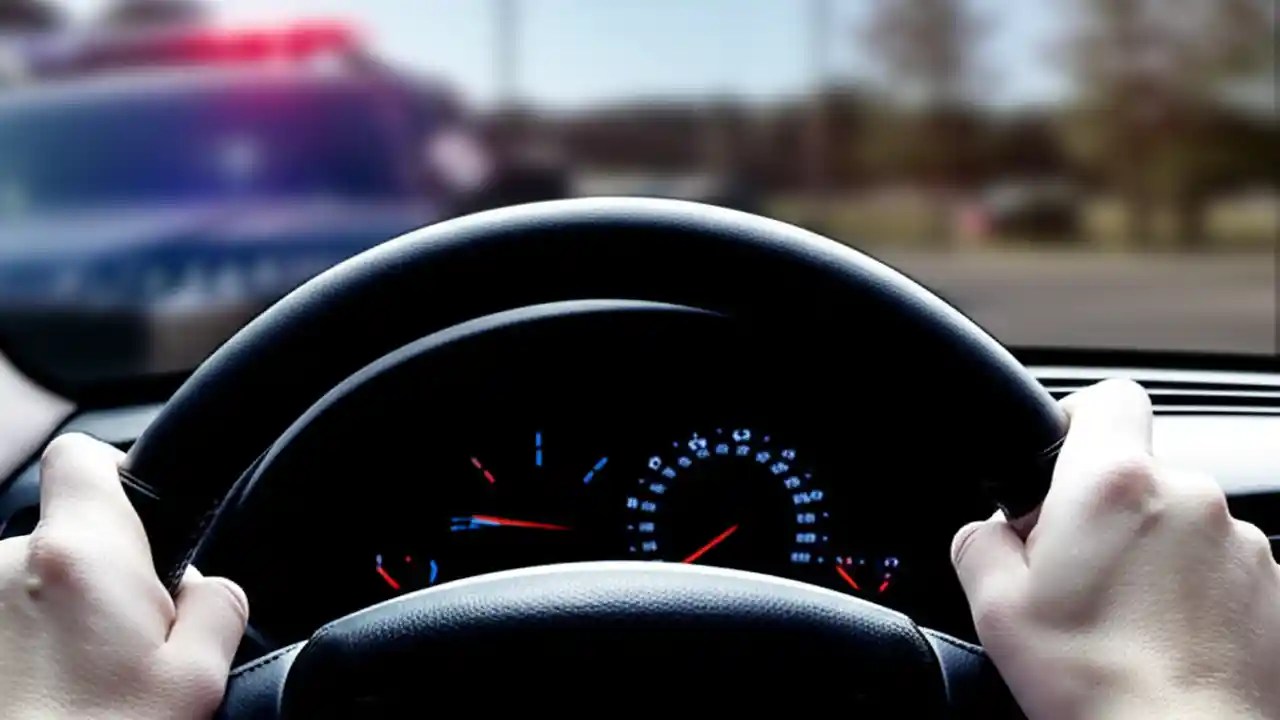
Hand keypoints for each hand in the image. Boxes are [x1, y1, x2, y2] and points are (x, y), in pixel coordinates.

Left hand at [0, 434, 247, 719]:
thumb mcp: (198, 680)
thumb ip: (217, 607)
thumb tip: (208, 591)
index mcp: (79, 557)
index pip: (86, 456)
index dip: (120, 477)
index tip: (145, 524)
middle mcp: (4, 567)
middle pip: (64, 537)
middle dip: (100, 579)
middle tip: (130, 648)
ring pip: (27, 590)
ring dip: (54, 621)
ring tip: (82, 689)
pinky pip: (1, 624)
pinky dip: (21, 651)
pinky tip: (48, 699)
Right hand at [953, 380, 1279, 719]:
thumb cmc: (1095, 682)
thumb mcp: (994, 606)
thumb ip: (980, 542)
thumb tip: (989, 532)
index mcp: (1114, 484)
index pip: (1109, 397)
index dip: (1078, 423)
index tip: (1057, 467)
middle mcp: (1190, 497)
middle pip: (1138, 470)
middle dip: (1102, 509)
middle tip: (1072, 572)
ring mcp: (1242, 542)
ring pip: (1179, 520)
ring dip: (1149, 550)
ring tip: (1120, 617)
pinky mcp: (1273, 587)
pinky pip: (1217, 564)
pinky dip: (1189, 588)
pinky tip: (1159, 636)